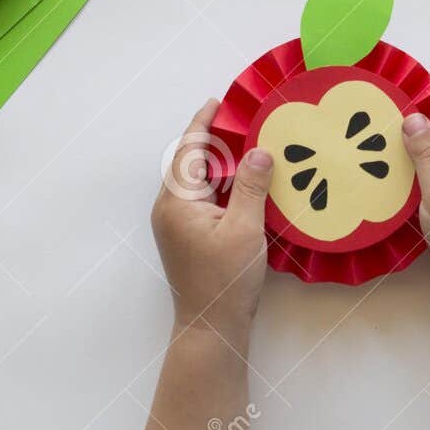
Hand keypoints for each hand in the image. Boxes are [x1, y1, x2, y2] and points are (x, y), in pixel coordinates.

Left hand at [150, 99, 273, 345]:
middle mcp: (169, 209)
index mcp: (177, 201)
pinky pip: (201, 198)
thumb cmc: (226, 281)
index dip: (203, 123)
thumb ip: (251, 186)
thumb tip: (259, 150)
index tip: (219, 101)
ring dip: (218, 162)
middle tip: (241, 119)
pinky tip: (243, 183)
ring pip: (195, 181)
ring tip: (247, 144)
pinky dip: (220, 184)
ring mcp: (175, 224)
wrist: (210, 328)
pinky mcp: (186, 237)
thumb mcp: (245, 229)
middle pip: (188, 162)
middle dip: (212, 139)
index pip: (188, 150)